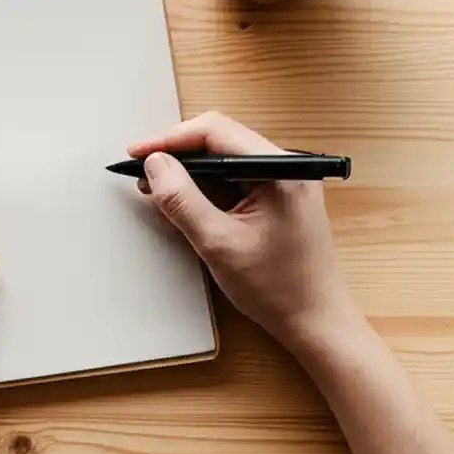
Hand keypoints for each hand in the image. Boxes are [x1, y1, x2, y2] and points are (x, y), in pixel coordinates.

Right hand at [128, 112, 355, 344]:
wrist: (315, 321)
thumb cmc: (278, 289)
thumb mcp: (218, 244)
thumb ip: (182, 200)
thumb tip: (155, 164)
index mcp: (280, 170)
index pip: (216, 132)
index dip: (170, 139)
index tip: (137, 153)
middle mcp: (287, 165)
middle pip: (220, 138)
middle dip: (177, 152)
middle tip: (141, 170)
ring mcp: (285, 178)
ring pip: (225, 156)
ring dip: (189, 168)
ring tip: (156, 185)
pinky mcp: (279, 194)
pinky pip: (235, 175)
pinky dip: (206, 183)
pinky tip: (183, 196)